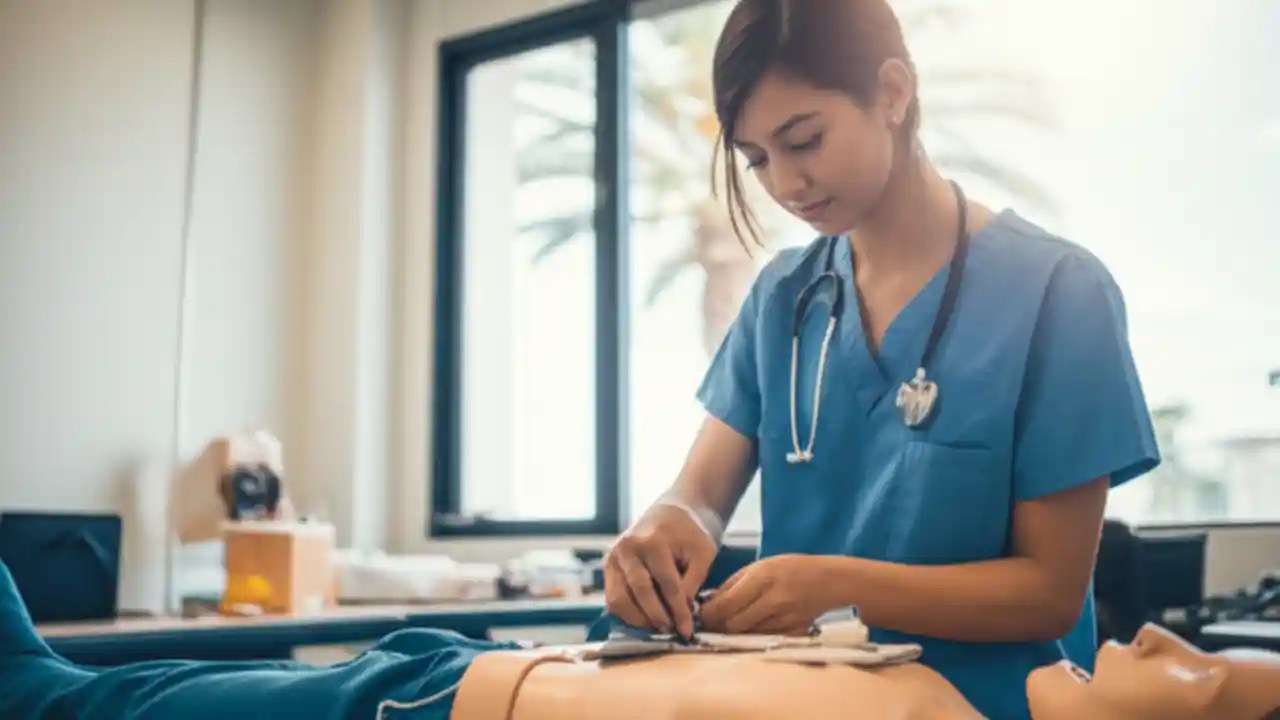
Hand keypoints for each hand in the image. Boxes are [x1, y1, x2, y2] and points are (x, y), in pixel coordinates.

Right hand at [604, 502, 717, 638]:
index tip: (687, 632)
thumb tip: (681, 617)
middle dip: (657, 617)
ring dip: (639, 620)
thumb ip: (692, 584)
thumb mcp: (702, 554)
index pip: (667, 585)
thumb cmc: (689, 534)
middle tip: (672, 631)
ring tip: (660, 626)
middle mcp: (627, 548)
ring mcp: (613, 557)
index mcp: (652, 541)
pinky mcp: (608, 567)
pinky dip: (628, 614)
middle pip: (640, 593)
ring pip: (619, 600)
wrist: (669, 514)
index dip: (679, 612)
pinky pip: (613, 599)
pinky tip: (646, 619)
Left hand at [698, 554, 834, 635]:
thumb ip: (733, 583)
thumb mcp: (761, 565)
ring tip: (728, 625)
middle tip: (710, 624)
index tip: (700, 615)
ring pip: (745, 635)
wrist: (830, 581)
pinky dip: (751, 636)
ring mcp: (784, 619)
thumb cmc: (792, 568)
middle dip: (717, 626)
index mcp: (762, 578)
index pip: (725, 605)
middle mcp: (772, 600)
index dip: (708, 614)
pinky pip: (762, 640)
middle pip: (732, 625)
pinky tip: (750, 628)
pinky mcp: (792, 633)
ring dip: (733, 633)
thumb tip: (708, 601)